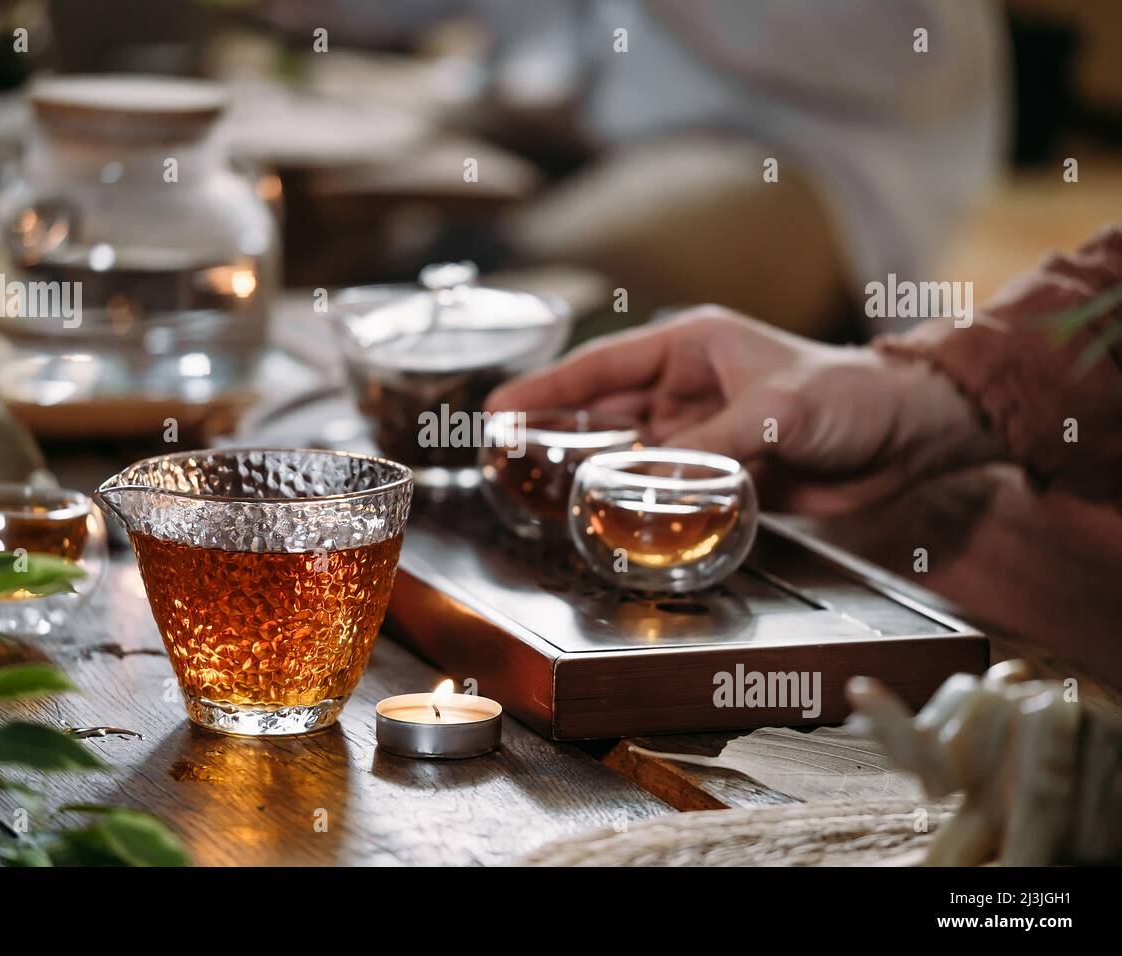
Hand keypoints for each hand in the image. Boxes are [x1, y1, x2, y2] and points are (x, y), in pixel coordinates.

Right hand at [486, 306, 995, 513]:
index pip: (602, 367)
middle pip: (603, 414)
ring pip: (628, 455)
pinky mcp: (722, 472)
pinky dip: (637, 505)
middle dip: (555, 436)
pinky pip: (666, 489)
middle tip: (504, 464)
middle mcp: (686, 389)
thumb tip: (649, 484)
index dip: (546, 388)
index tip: (498, 411)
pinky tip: (608, 523)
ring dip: (591, 476)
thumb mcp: (780, 410)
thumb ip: (713, 446)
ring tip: (541, 499)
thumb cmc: (853, 394)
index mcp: (691, 348)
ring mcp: (700, 433)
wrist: (910, 435)